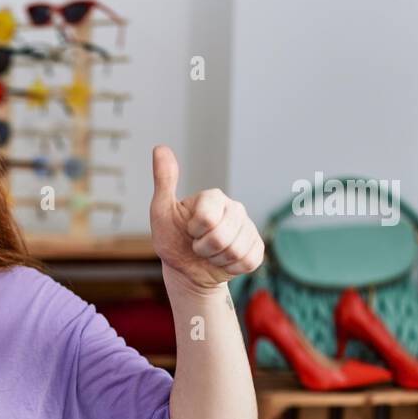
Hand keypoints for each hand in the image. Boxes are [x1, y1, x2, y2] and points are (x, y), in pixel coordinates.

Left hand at [149, 145, 263, 291]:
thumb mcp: (161, 212)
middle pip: (222, 237)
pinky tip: (223, 261)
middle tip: (198, 246)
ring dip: (216, 260)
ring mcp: (248, 228)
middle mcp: (235, 208)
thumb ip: (164, 182)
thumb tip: (160, 147)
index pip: (208, 218)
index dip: (195, 231)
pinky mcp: (257, 247)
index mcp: (213, 197)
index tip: (189, 230)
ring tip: (210, 254)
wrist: (187, 271)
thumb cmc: (172, 240)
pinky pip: (249, 261)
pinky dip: (231, 268)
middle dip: (204, 249)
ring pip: (236, 251)